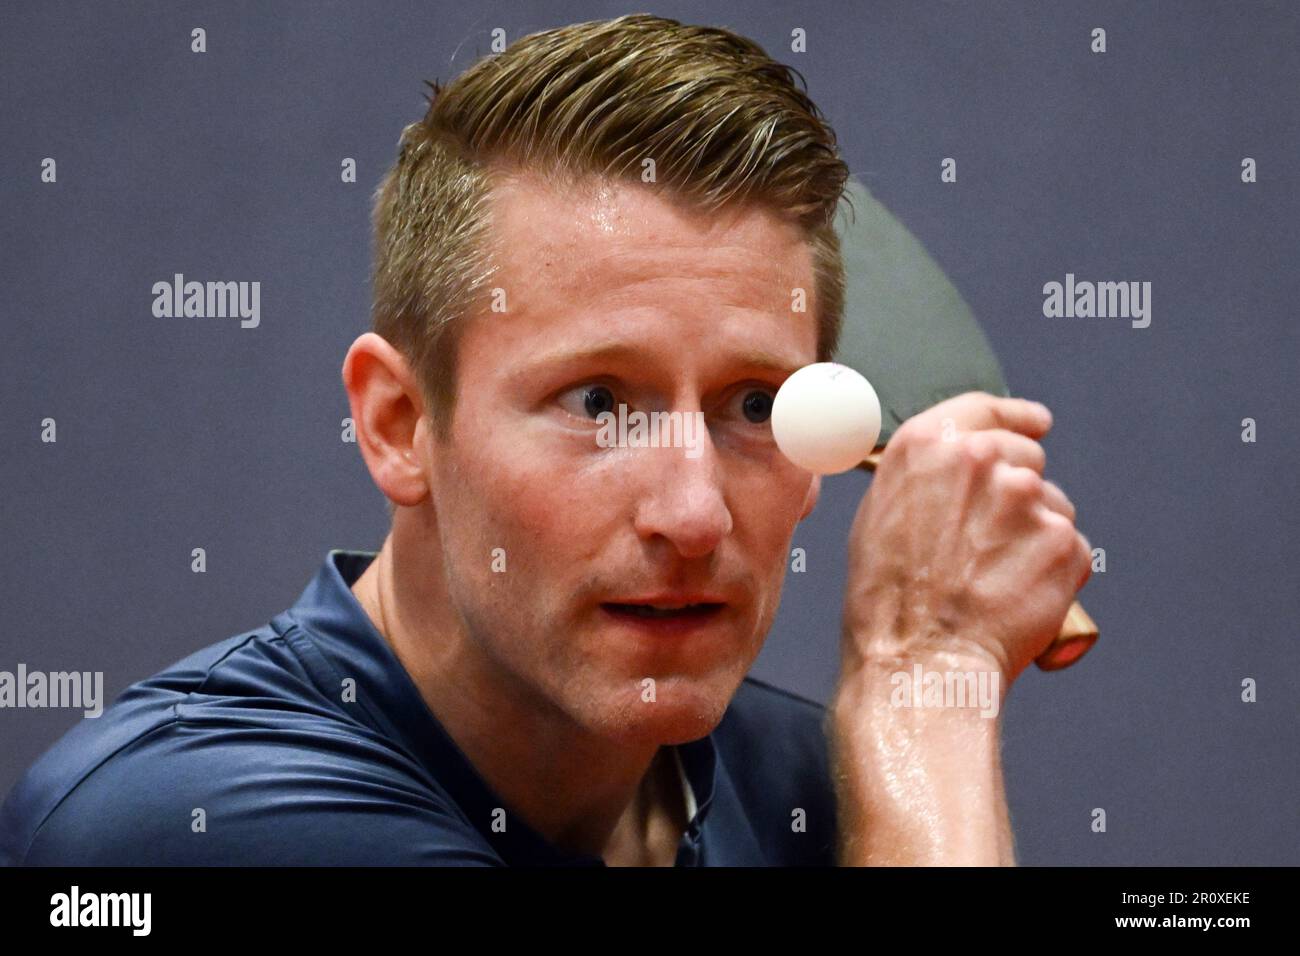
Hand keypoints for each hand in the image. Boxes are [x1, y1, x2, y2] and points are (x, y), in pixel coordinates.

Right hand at [840, 392, 1091, 684]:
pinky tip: (1015, 595)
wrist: (920, 661)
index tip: (1035, 423)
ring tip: (992, 578)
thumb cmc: (888, 599)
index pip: (986, 408)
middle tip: (985, 542)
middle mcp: (982, 459)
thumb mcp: (881, 513)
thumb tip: (957, 467)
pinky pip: (1068, 547)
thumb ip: (926, 474)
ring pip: (1050, 504)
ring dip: (1033, 533)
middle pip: (1025, 457)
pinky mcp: (1063, 541)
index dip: (1014, 417)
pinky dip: (1051, 570)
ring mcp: (1028, 499)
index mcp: (929, 443)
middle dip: (1014, 491)